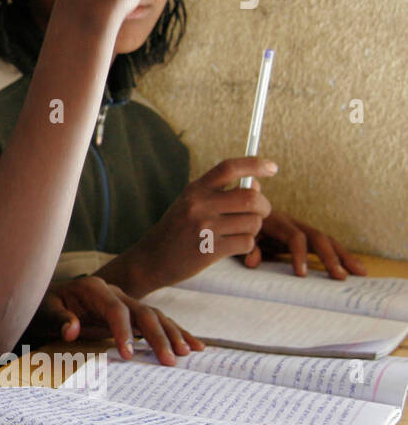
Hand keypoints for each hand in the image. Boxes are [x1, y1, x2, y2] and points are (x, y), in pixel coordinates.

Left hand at [35, 275, 201, 364]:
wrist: (46, 303)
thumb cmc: (44, 307)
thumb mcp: (44, 311)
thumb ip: (58, 319)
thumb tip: (71, 329)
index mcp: (94, 289)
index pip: (115, 309)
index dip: (123, 331)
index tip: (128, 355)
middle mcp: (114, 292)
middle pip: (143, 312)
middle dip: (157, 336)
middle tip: (169, 360)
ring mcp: (126, 301)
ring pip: (156, 316)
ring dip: (172, 335)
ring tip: (187, 354)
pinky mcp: (131, 314)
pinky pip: (158, 321)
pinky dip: (176, 332)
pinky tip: (195, 345)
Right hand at [127, 156, 276, 290]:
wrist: (151, 259)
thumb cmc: (176, 230)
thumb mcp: (190, 204)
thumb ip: (220, 193)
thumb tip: (257, 186)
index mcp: (194, 190)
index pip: (229, 168)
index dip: (255, 164)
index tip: (272, 167)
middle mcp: (199, 205)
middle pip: (251, 197)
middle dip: (264, 206)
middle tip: (260, 213)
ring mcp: (205, 228)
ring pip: (253, 222)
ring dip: (254, 228)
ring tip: (238, 232)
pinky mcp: (211, 250)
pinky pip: (247, 243)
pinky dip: (247, 245)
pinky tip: (231, 246)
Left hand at [244, 209, 366, 278]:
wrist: (235, 213)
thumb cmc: (235, 229)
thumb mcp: (235, 238)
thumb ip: (243, 249)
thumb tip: (252, 261)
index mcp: (274, 222)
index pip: (294, 236)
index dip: (299, 254)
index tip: (301, 274)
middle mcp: (290, 222)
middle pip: (316, 237)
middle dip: (329, 257)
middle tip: (339, 276)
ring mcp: (299, 228)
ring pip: (326, 239)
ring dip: (343, 256)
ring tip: (360, 273)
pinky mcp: (304, 235)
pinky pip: (325, 244)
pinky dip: (340, 256)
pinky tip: (355, 269)